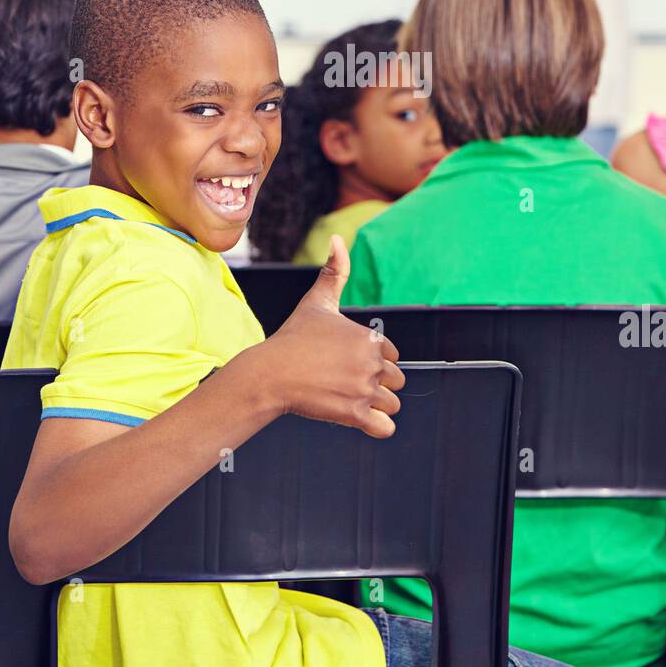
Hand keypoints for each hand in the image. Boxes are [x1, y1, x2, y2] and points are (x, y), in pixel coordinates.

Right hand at [262, 236, 404, 438]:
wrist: (269, 374)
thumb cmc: (293, 338)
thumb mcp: (317, 301)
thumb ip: (334, 271)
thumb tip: (337, 238)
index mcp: (370, 338)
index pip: (392, 355)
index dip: (372, 360)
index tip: (347, 361)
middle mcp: (371, 363)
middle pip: (396, 380)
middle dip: (376, 384)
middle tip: (345, 381)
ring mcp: (364, 390)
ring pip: (392, 404)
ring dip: (376, 406)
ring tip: (347, 398)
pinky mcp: (354, 415)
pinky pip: (386, 428)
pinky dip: (378, 426)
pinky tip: (360, 419)